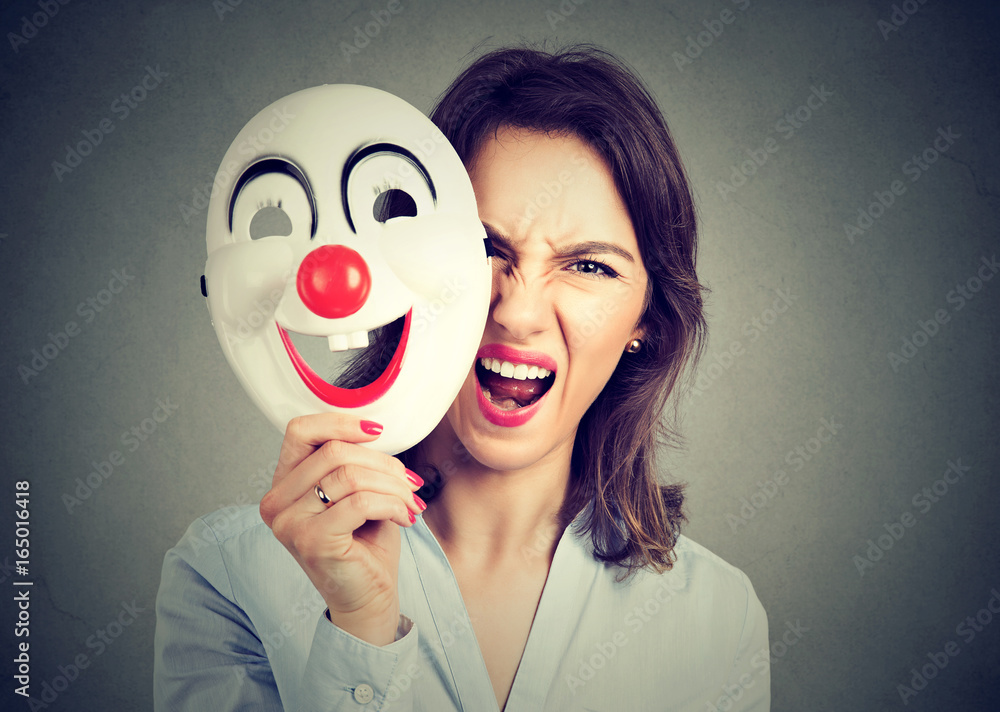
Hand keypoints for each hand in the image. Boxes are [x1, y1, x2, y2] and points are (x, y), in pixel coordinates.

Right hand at [259, 413, 424, 645]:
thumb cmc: (365, 543)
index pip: (300, 431)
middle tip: (410, 483)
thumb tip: (373, 427)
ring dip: (393, 485)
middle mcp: (276, 503)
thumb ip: (352, 461)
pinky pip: (360, 502)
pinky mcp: (311, 541)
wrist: (368, 599)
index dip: (340, 422)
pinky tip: (405, 516)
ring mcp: (289, 523)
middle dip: (384, 463)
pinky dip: (392, 504)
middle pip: (334, 451)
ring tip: (410, 502)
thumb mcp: (356, 491)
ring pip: (350, 475)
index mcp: (283, 485)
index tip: (378, 431)